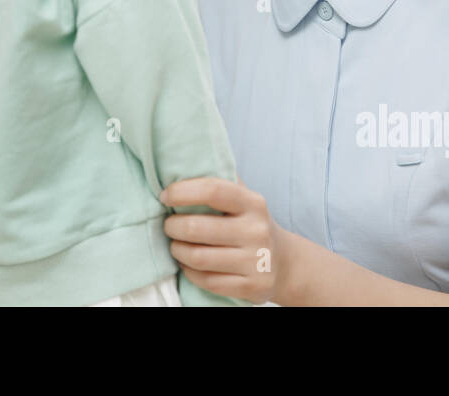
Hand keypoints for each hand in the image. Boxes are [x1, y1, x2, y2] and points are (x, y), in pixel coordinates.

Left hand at [159, 176, 285, 303]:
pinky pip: (206, 280)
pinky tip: (187, 263)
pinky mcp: (251, 287)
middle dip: (173, 226)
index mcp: (253, 203)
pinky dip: (189, 271)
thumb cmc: (250, 223)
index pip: (212, 190)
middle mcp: (257, 231)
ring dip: (177, 250)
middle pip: (197, 228)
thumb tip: (181, 161)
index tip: (165, 196)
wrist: (284, 263)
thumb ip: (219, 180)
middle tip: (168, 225)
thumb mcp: (243, 198)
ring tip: (175, 244)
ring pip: (198, 257)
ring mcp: (255, 261)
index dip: (182, 192)